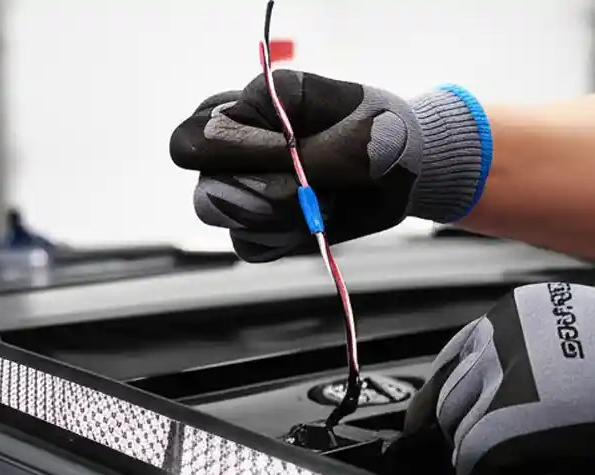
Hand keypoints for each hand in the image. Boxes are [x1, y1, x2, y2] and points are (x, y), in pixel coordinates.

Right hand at [169, 71, 489, 261]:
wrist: (400, 167)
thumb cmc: (376, 134)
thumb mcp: (359, 136)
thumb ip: (311, 154)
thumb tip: (269, 179)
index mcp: (244, 108)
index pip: (195, 140)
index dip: (237, 153)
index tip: (291, 148)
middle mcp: (229, 151)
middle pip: (204, 193)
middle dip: (262, 196)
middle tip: (309, 185)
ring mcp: (239, 190)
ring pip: (227, 223)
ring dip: (282, 217)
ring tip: (324, 197)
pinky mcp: (256, 227)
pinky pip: (251, 245)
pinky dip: (287, 237)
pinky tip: (316, 218)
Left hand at [404, 268, 594, 474]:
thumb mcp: (580, 332)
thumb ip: (538, 356)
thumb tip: (526, 396)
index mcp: (512, 316)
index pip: (453, 359)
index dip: (447, 397)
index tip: (443, 421)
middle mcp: (496, 341)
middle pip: (448, 398)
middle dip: (461, 433)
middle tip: (485, 462)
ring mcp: (498, 382)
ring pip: (457, 433)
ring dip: (478, 460)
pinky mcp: (507, 423)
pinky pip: (474, 464)